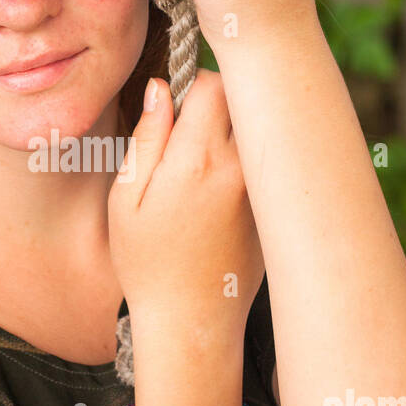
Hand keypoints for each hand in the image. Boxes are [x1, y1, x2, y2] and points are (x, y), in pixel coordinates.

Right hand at [108, 69, 263, 334]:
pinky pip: (273, 161)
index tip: (177, 109)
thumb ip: (146, 138)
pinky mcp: (279, 208)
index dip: (192, 84)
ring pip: (266, 127)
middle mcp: (241, 170)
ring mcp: (267, 189)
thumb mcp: (127, 199)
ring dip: (243, 127)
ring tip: (212, 159)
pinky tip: (227, 191)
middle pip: (249, 97)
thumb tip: (160, 88)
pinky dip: (255, 159)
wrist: (192, 323)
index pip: (213, 83)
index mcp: (198, 162)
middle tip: (198, 127)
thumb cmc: (147, 263)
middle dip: (225, 97)